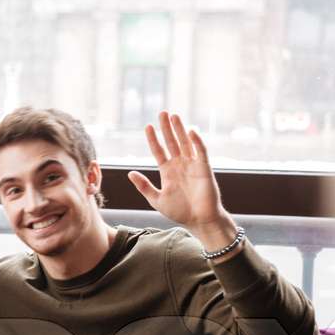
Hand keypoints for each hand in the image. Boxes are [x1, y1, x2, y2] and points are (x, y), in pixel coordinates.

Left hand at [127, 111, 236, 248]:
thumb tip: (130, 173)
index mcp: (168, 172)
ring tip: (174, 116)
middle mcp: (180, 165)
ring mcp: (192, 165)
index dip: (154, 139)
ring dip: (180, 129)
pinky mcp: (204, 169)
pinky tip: (190, 131)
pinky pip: (200, 152)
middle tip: (162, 112)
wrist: (199, 221)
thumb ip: (144, 186)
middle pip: (172, 142)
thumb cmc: (180, 212)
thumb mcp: (156, 199)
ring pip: (185, 143)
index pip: (159, 151)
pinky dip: (196, 142)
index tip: (148, 127)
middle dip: (167, 128)